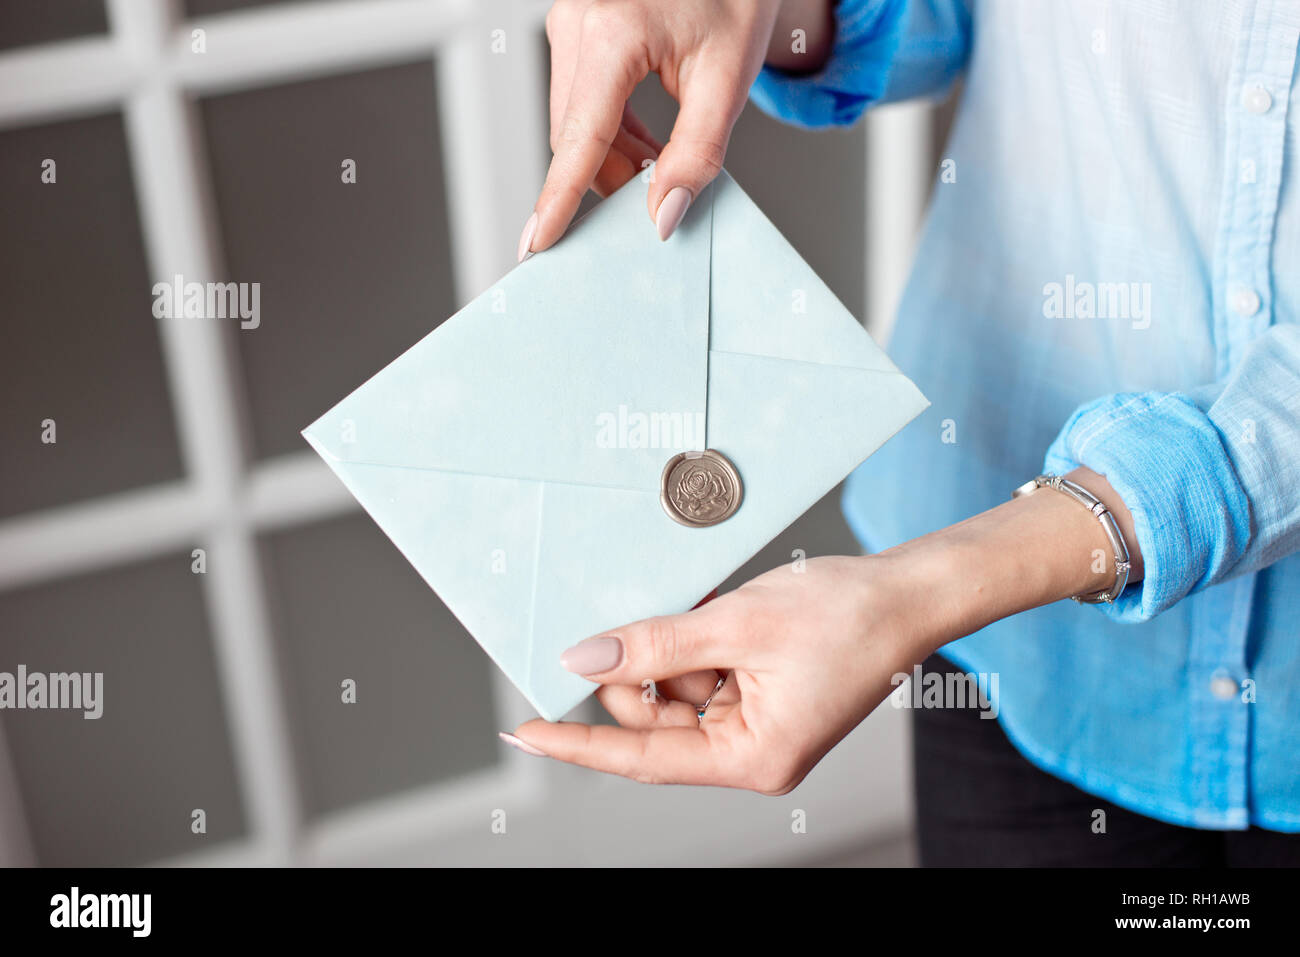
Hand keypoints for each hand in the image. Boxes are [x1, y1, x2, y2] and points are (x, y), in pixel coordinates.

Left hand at [512, 554, 940, 793]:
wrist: (909, 593)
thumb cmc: (847, 615)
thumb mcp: (735, 624)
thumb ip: (653, 645)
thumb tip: (586, 661)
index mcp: (752, 756)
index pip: (640, 757)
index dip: (577, 741)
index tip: (525, 729)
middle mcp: (752, 752)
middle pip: (655, 723)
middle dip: (637, 672)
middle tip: (629, 622)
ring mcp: (756, 725)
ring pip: (675, 695)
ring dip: (670, 650)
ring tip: (704, 610)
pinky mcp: (761, 698)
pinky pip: (702, 677)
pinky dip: (692, 645)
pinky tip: (708, 613)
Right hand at [520, 0, 833, 260]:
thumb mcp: (728, 79)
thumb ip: (697, 154)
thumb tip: (663, 214)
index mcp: (612, 30)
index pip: (579, 136)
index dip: (559, 198)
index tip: (538, 243)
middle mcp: (576, 22)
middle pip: (574, 138)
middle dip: (613, 177)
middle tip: (663, 190)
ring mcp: (569, 23)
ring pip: (574, 126)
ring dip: (614, 157)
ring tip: (662, 157)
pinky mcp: (573, 30)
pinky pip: (579, 103)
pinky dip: (611, 133)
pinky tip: (646, 139)